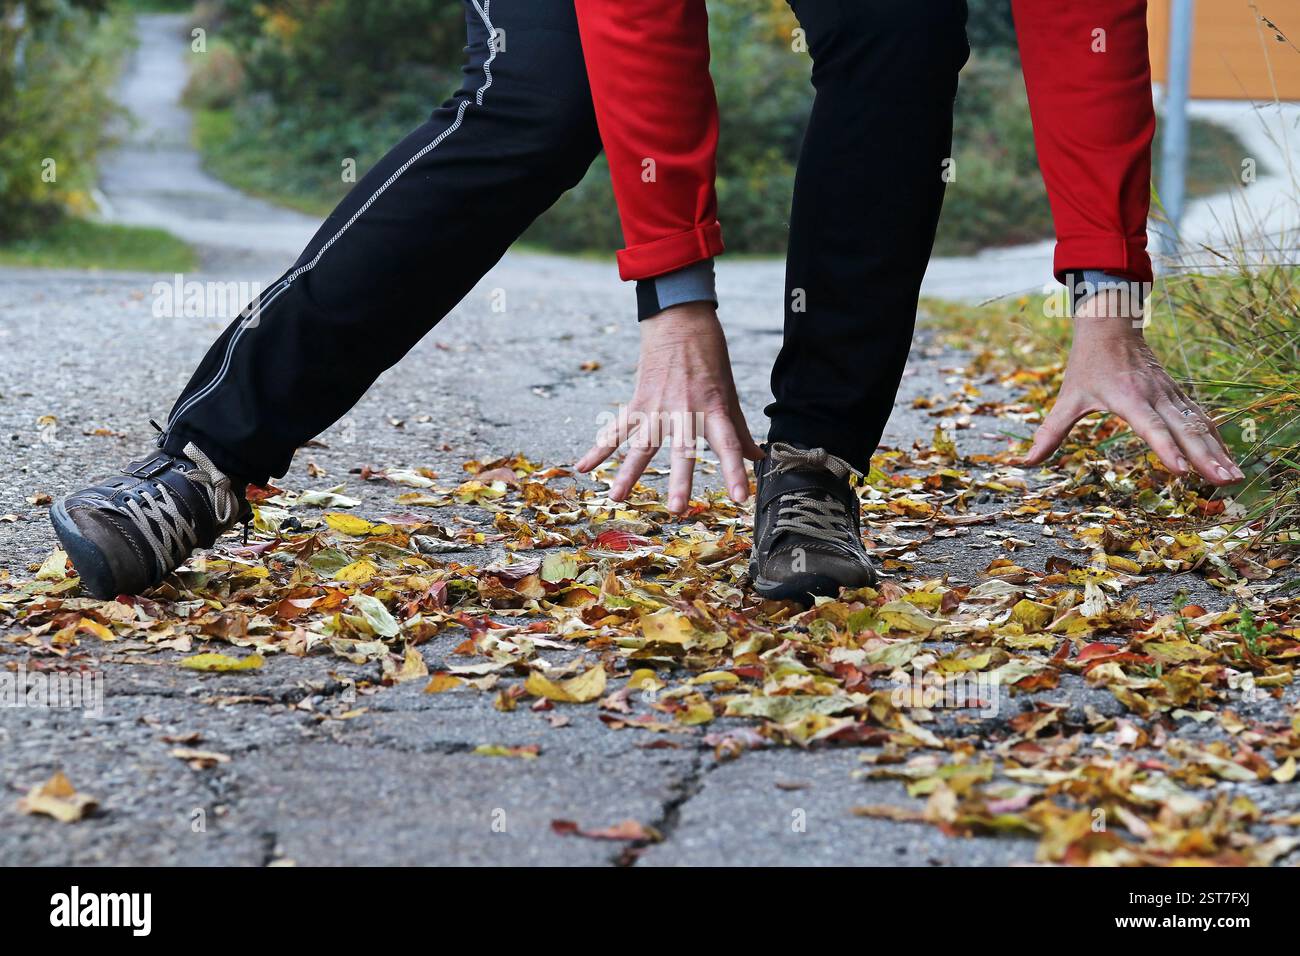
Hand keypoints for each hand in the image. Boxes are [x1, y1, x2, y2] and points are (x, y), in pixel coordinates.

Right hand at [576, 301, 763, 512]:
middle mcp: (685, 410)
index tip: (741, 497)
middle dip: (681, 480)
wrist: (680, 320)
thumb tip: (758, 456)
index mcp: (713, 409)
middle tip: (677, 509)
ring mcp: (658, 406)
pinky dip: (598, 448)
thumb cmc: (710, 357)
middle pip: (683, 450)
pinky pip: (616, 428)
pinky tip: (582, 467)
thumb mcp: (729, 392)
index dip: (735, 471)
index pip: (728, 445)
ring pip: (642, 445)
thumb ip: (739, 429)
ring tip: (617, 497)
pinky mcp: (638, 401)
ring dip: (628, 473)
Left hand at [1021, 288, 1243, 485]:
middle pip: (1184, 430)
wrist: (1112, 325)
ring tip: (1233, 479)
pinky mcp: (1178, 395)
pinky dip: (1216, 439)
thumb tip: (1024, 462)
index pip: (1150, 427)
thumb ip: (1050, 433)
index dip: (1166, 449)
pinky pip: (1201, 419)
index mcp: (1127, 398)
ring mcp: (1170, 394)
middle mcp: (1155, 396)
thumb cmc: (1088, 365)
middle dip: (1205, 458)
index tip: (1182, 471)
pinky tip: (1228, 460)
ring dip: (1218, 452)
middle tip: (1222, 483)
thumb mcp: (1067, 398)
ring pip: (1199, 425)